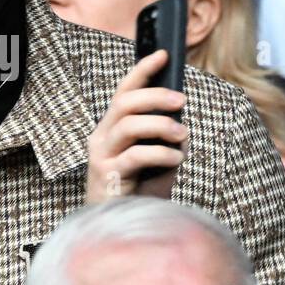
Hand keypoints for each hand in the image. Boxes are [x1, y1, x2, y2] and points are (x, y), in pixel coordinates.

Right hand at [85, 50, 187, 202]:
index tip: (163, 55)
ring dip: (161, 125)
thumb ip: (165, 138)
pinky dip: (161, 154)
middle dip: (155, 97)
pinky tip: (175, 160)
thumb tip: (181, 120)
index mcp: (111, 129)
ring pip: (129, 125)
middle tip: (181, 101)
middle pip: (125, 103)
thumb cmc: (141, 191)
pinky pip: (136, 155)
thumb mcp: (157, 158)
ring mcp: (101, 157)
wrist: (124, 229)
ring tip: (182, 135)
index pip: (124, 92)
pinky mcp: (108, 176)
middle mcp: (101, 138)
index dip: (142, 71)